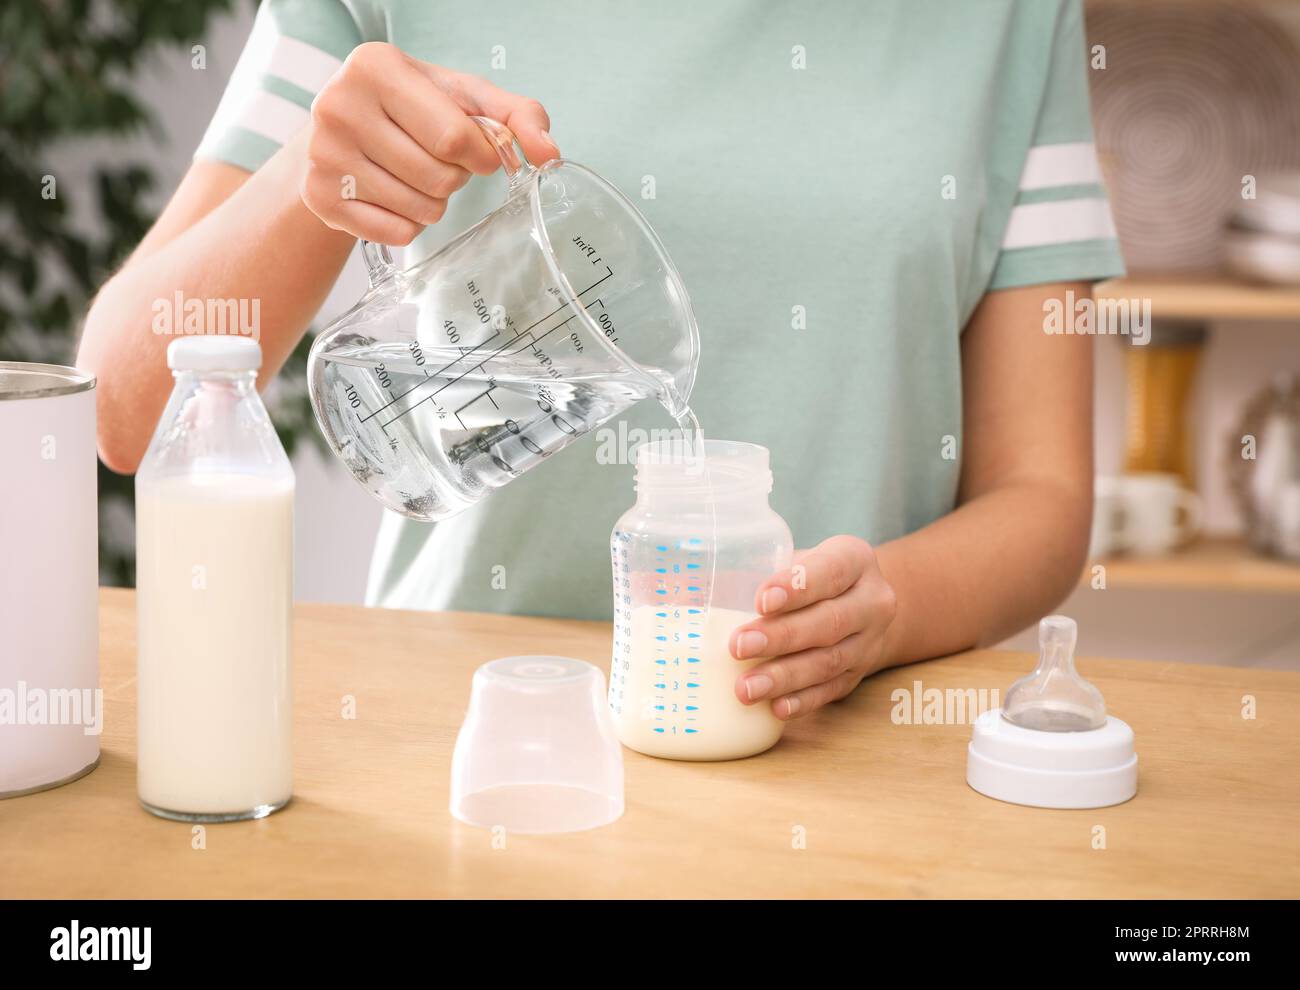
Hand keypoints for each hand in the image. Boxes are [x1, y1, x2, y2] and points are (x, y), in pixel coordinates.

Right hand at [298, 42, 557, 245]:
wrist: (345, 127)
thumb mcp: (465, 97)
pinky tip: (396, 196)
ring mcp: (324, 155)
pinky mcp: (319, 197)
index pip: (453, 137)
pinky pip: (396, 233)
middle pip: (438, 177)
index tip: (477, 151)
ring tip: (416, 175)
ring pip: (420, 209)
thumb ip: (518, 116)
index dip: (480, 155)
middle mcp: (339, 106)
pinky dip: (410, 224)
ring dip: (435, 202)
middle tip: (438, 160)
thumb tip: (549, 155)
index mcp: (376, 66)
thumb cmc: (415, 109)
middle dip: (455, 178)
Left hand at [729, 535, 897, 718]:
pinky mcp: (858, 675)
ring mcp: (868, 642)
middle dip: (782, 637)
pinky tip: (775, 709)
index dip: (797, 587)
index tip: (761, 600)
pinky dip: (802, 701)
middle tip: (738, 647)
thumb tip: (676, 582)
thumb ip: (748, 567)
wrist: (863, 605)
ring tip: (746, 688)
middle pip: (829, 622)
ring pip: (829, 661)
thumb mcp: (793, 557)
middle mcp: (871, 601)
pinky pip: (831, 691)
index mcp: (854, 559)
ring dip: (785, 677)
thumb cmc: (809, 576)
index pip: (830, 571)